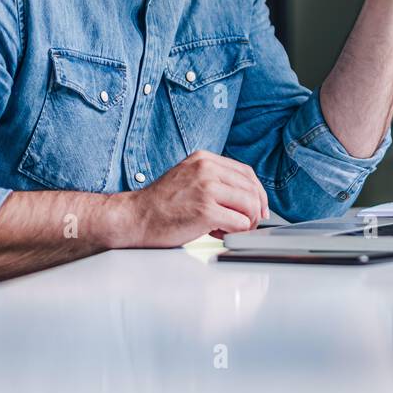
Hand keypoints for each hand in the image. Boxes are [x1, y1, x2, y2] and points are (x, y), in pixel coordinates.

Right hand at [113, 150, 268, 246]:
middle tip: (249, 224)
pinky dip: (235, 232)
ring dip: (246, 222)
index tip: (259, 207)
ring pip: (249, 206)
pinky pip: (239, 223)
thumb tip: (244, 196)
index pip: (246, 172)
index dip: (257, 192)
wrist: (133, 218)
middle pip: (251, 188)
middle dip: (256, 210)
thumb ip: (213, 180)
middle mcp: (207, 169)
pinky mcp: (206, 210)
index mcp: (204, 159)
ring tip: (230, 229)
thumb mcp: (188, 178)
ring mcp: (207, 188)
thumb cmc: (160, 204)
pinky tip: (218, 234)